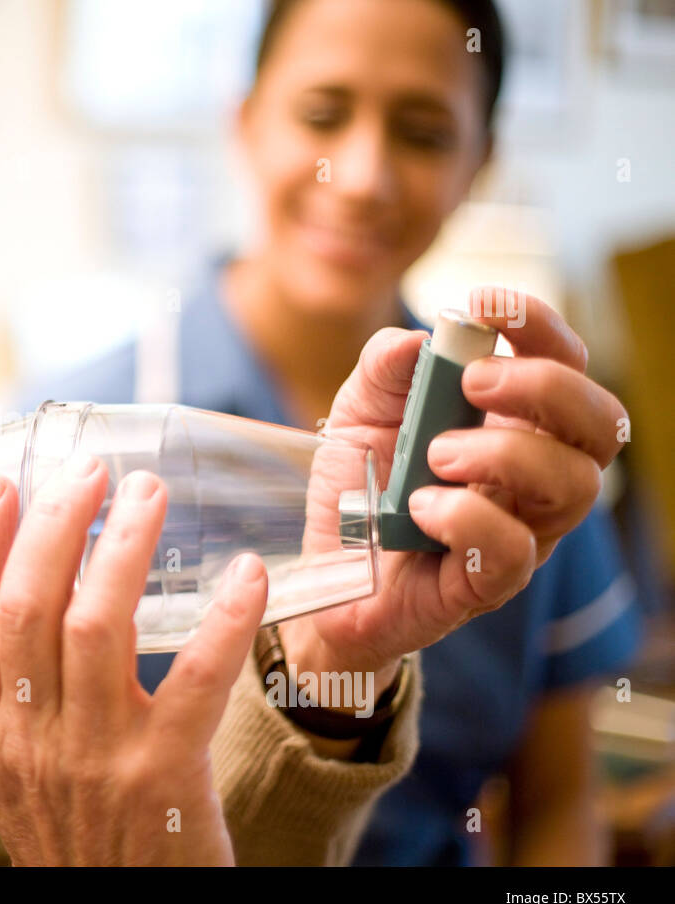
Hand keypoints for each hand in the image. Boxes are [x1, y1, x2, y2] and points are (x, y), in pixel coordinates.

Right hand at [0, 457, 268, 864]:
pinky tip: (245, 576)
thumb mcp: (18, 781)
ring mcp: (96, 759)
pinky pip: (197, 681)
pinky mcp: (165, 776)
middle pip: (26, 608)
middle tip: (88, 470)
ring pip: (96, 626)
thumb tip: (26, 602)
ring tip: (146, 494)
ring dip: (122, 548)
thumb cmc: (79, 843)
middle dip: (53, 524)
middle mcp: (30, 744)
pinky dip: (222, 620)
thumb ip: (13, 706)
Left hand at [285, 288, 626, 700]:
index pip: (565, 362)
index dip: (540, 325)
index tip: (486, 302)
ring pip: (574, 486)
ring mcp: (520, 528)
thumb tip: (415, 339)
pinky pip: (516, 551)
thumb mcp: (356, 414)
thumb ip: (383, 370)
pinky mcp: (488, 581)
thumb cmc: (359, 490)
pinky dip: (468, 518)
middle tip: (474, 383)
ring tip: (435, 454)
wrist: (323, 574)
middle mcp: (533, 473)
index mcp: (513, 421)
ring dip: (506, 454)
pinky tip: (420, 507)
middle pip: (600, 422)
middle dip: (545, 386)